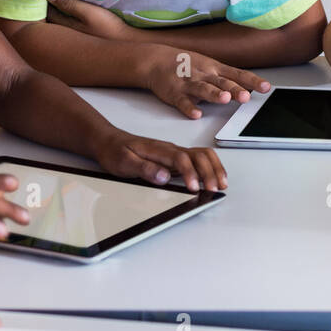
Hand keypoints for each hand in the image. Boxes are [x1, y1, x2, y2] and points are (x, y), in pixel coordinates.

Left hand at [45, 0, 128, 39]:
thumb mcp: (89, 12)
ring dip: (53, 12)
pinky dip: (61, 18)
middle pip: (47, 18)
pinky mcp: (79, 39)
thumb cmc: (107, 27)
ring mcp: (71, 38)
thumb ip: (69, 3)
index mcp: (63, 26)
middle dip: (43, 7)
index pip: (44, 11)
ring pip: (55, 23)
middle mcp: (63, 34)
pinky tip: (67, 12)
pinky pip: (64, 26)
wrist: (124, 44)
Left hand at [95, 132, 227, 192]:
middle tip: (215, 189)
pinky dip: (211, 167)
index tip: (194, 188)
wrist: (109, 141)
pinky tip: (213, 178)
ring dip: (214, 168)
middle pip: (199, 155)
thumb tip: (164, 176)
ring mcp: (174, 153)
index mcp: (159, 149)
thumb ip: (144, 169)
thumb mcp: (123, 162)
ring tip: (221, 184)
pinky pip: (199, 159)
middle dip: (210, 171)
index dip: (190, 173)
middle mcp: (171, 149)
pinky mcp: (175, 159)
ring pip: (203, 155)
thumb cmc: (115, 151)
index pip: (181, 159)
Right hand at [141, 44, 270, 118]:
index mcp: (215, 69)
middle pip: (222, 82)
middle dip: (235, 89)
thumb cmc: (187, 65)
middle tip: (246, 96)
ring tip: (224, 99)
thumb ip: (230, 78)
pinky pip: (182, 102)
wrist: (156, 60)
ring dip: (214, 94)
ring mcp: (189, 84)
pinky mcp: (174, 93)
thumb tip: (253, 87)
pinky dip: (189, 107)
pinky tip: (196, 113)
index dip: (252, 81)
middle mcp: (204, 75)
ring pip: (203, 89)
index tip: (266, 87)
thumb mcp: (210, 66)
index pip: (237, 75)